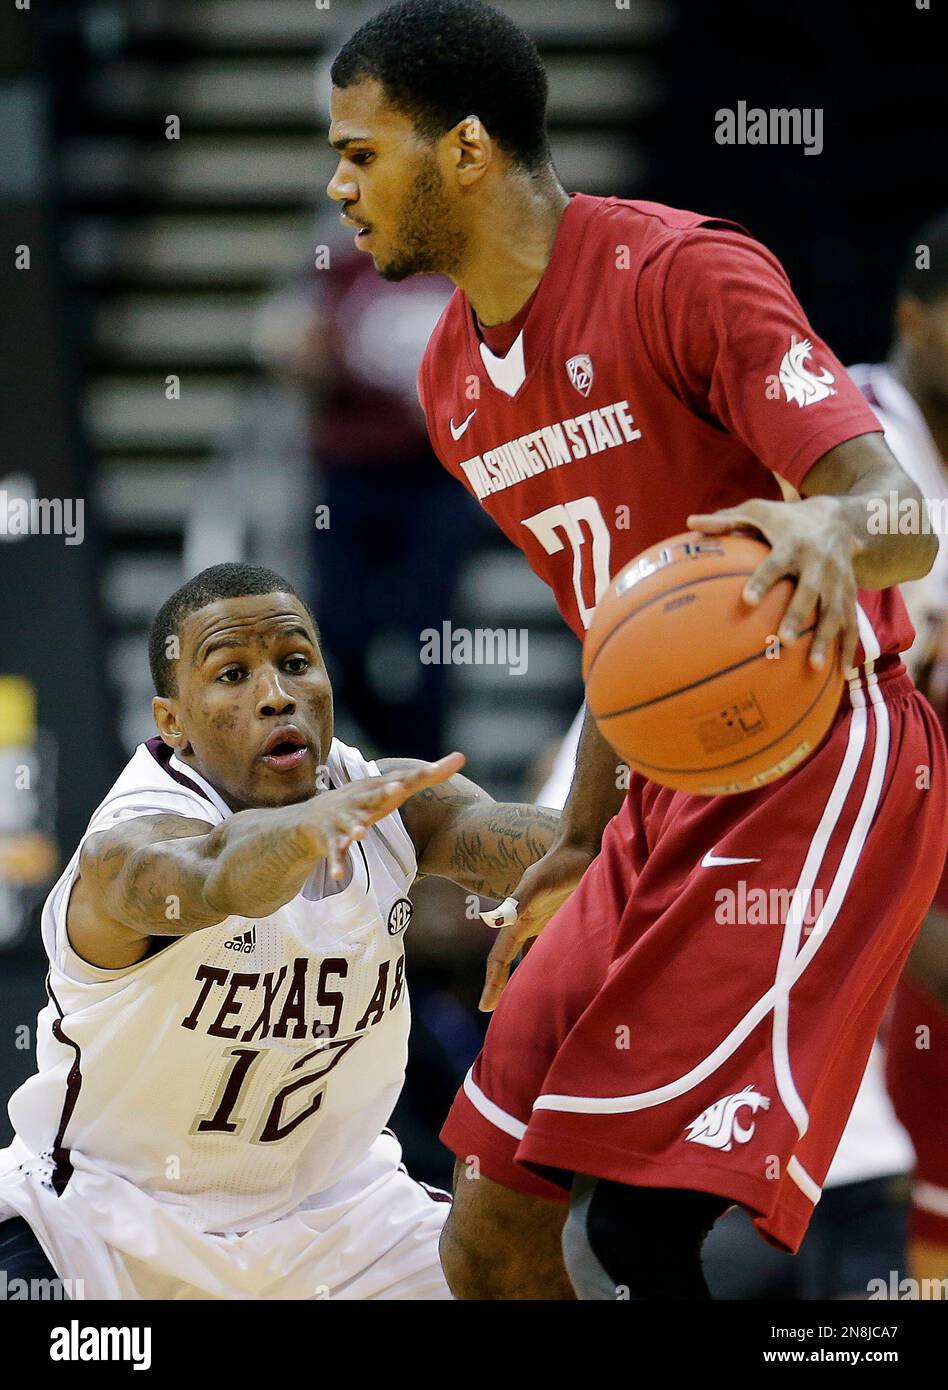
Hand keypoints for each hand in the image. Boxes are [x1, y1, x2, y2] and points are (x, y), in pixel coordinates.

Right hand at [309, 753, 464, 878]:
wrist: (312, 818)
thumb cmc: (364, 801)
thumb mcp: (393, 789)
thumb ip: (427, 777)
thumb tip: (462, 757)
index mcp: (377, 788)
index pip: (401, 781)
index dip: (418, 777)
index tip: (435, 770)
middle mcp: (360, 800)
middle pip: (373, 796)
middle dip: (384, 793)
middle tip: (396, 789)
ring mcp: (344, 820)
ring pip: (351, 824)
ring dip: (355, 828)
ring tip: (361, 833)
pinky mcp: (332, 839)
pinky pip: (335, 853)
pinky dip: (337, 863)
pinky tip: (339, 876)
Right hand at [478, 839, 595, 1011]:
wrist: (585, 845)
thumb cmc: (561, 864)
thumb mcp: (537, 883)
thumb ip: (517, 902)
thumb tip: (492, 920)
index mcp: (517, 919)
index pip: (499, 956)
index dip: (492, 982)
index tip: (485, 1007)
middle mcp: (529, 924)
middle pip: (510, 961)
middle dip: (502, 985)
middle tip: (496, 1013)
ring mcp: (548, 924)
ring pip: (531, 958)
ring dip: (525, 978)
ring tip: (524, 1003)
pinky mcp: (567, 922)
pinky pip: (552, 950)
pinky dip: (549, 966)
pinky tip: (557, 980)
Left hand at [687, 496, 862, 671]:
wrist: (839, 518)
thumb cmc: (786, 518)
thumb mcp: (759, 511)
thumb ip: (727, 520)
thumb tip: (690, 521)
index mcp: (793, 543)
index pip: (775, 563)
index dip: (762, 580)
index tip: (747, 600)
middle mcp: (818, 562)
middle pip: (810, 592)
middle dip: (799, 616)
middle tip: (785, 641)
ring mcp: (838, 579)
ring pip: (835, 611)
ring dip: (826, 638)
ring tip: (814, 665)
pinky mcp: (850, 592)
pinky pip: (851, 621)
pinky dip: (848, 645)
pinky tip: (840, 672)